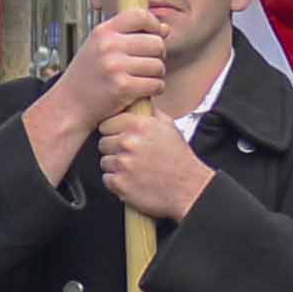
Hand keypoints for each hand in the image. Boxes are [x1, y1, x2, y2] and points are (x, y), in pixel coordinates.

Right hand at [30, 6, 176, 185]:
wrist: (69, 105)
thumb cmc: (88, 77)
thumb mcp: (101, 47)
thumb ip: (130, 35)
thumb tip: (165, 29)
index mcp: (103, 32)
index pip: (140, 16)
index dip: (154, 25)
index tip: (155, 35)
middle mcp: (108, 46)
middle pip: (156, 43)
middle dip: (158, 55)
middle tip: (148, 64)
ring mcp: (115, 67)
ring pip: (158, 66)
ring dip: (157, 75)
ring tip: (144, 78)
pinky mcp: (122, 87)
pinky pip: (156, 84)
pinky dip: (155, 89)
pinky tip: (144, 90)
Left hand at [92, 101, 214, 221]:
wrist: (189, 189)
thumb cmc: (179, 159)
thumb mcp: (169, 128)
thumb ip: (150, 114)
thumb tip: (139, 103)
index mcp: (138, 125)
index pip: (107, 124)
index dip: (113, 133)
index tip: (120, 139)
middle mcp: (128, 142)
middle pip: (103, 143)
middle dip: (114, 151)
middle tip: (130, 157)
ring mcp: (123, 163)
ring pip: (105, 162)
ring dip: (116, 167)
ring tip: (134, 171)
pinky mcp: (120, 184)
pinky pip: (107, 180)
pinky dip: (117, 183)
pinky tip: (133, 182)